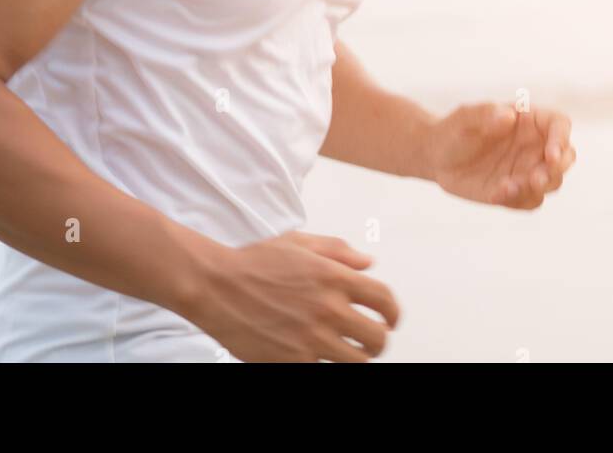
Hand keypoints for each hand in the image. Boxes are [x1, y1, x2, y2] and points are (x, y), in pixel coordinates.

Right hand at [189, 230, 399, 361]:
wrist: (218, 286)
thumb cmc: (255, 262)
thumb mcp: (299, 242)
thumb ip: (338, 250)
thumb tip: (367, 263)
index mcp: (334, 277)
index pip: (384, 300)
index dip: (394, 313)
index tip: (391, 319)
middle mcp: (328, 309)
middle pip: (377, 338)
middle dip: (379, 340)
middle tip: (371, 339)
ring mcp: (312, 339)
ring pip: (357, 362)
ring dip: (358, 357)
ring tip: (349, 351)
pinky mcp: (293, 361)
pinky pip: (325, 370)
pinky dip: (327, 364)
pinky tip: (319, 355)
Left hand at [429, 102, 575, 207]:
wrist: (437, 156)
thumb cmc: (454, 129)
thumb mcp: (464, 117)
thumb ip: (485, 113)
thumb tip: (509, 117)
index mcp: (529, 121)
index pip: (559, 125)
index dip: (561, 138)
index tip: (551, 154)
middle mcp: (535, 146)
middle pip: (567, 156)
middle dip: (559, 168)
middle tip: (537, 178)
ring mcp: (528, 170)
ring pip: (553, 182)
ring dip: (538, 187)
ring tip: (507, 186)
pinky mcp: (518, 192)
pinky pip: (530, 201)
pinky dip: (518, 200)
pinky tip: (495, 194)